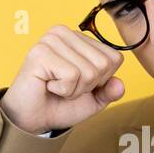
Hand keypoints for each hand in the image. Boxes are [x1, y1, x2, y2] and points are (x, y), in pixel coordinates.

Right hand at [0, 26, 125, 134]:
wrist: (33, 119)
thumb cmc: (60, 104)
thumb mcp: (93, 100)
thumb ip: (109, 91)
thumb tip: (120, 85)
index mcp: (79, 38)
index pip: (114, 58)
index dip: (101, 80)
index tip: (79, 84)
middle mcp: (65, 33)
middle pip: (103, 64)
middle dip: (87, 86)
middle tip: (65, 87)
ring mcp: (51, 40)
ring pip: (88, 71)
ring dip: (74, 90)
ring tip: (56, 87)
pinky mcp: (40, 52)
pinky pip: (72, 76)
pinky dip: (63, 90)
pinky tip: (48, 86)